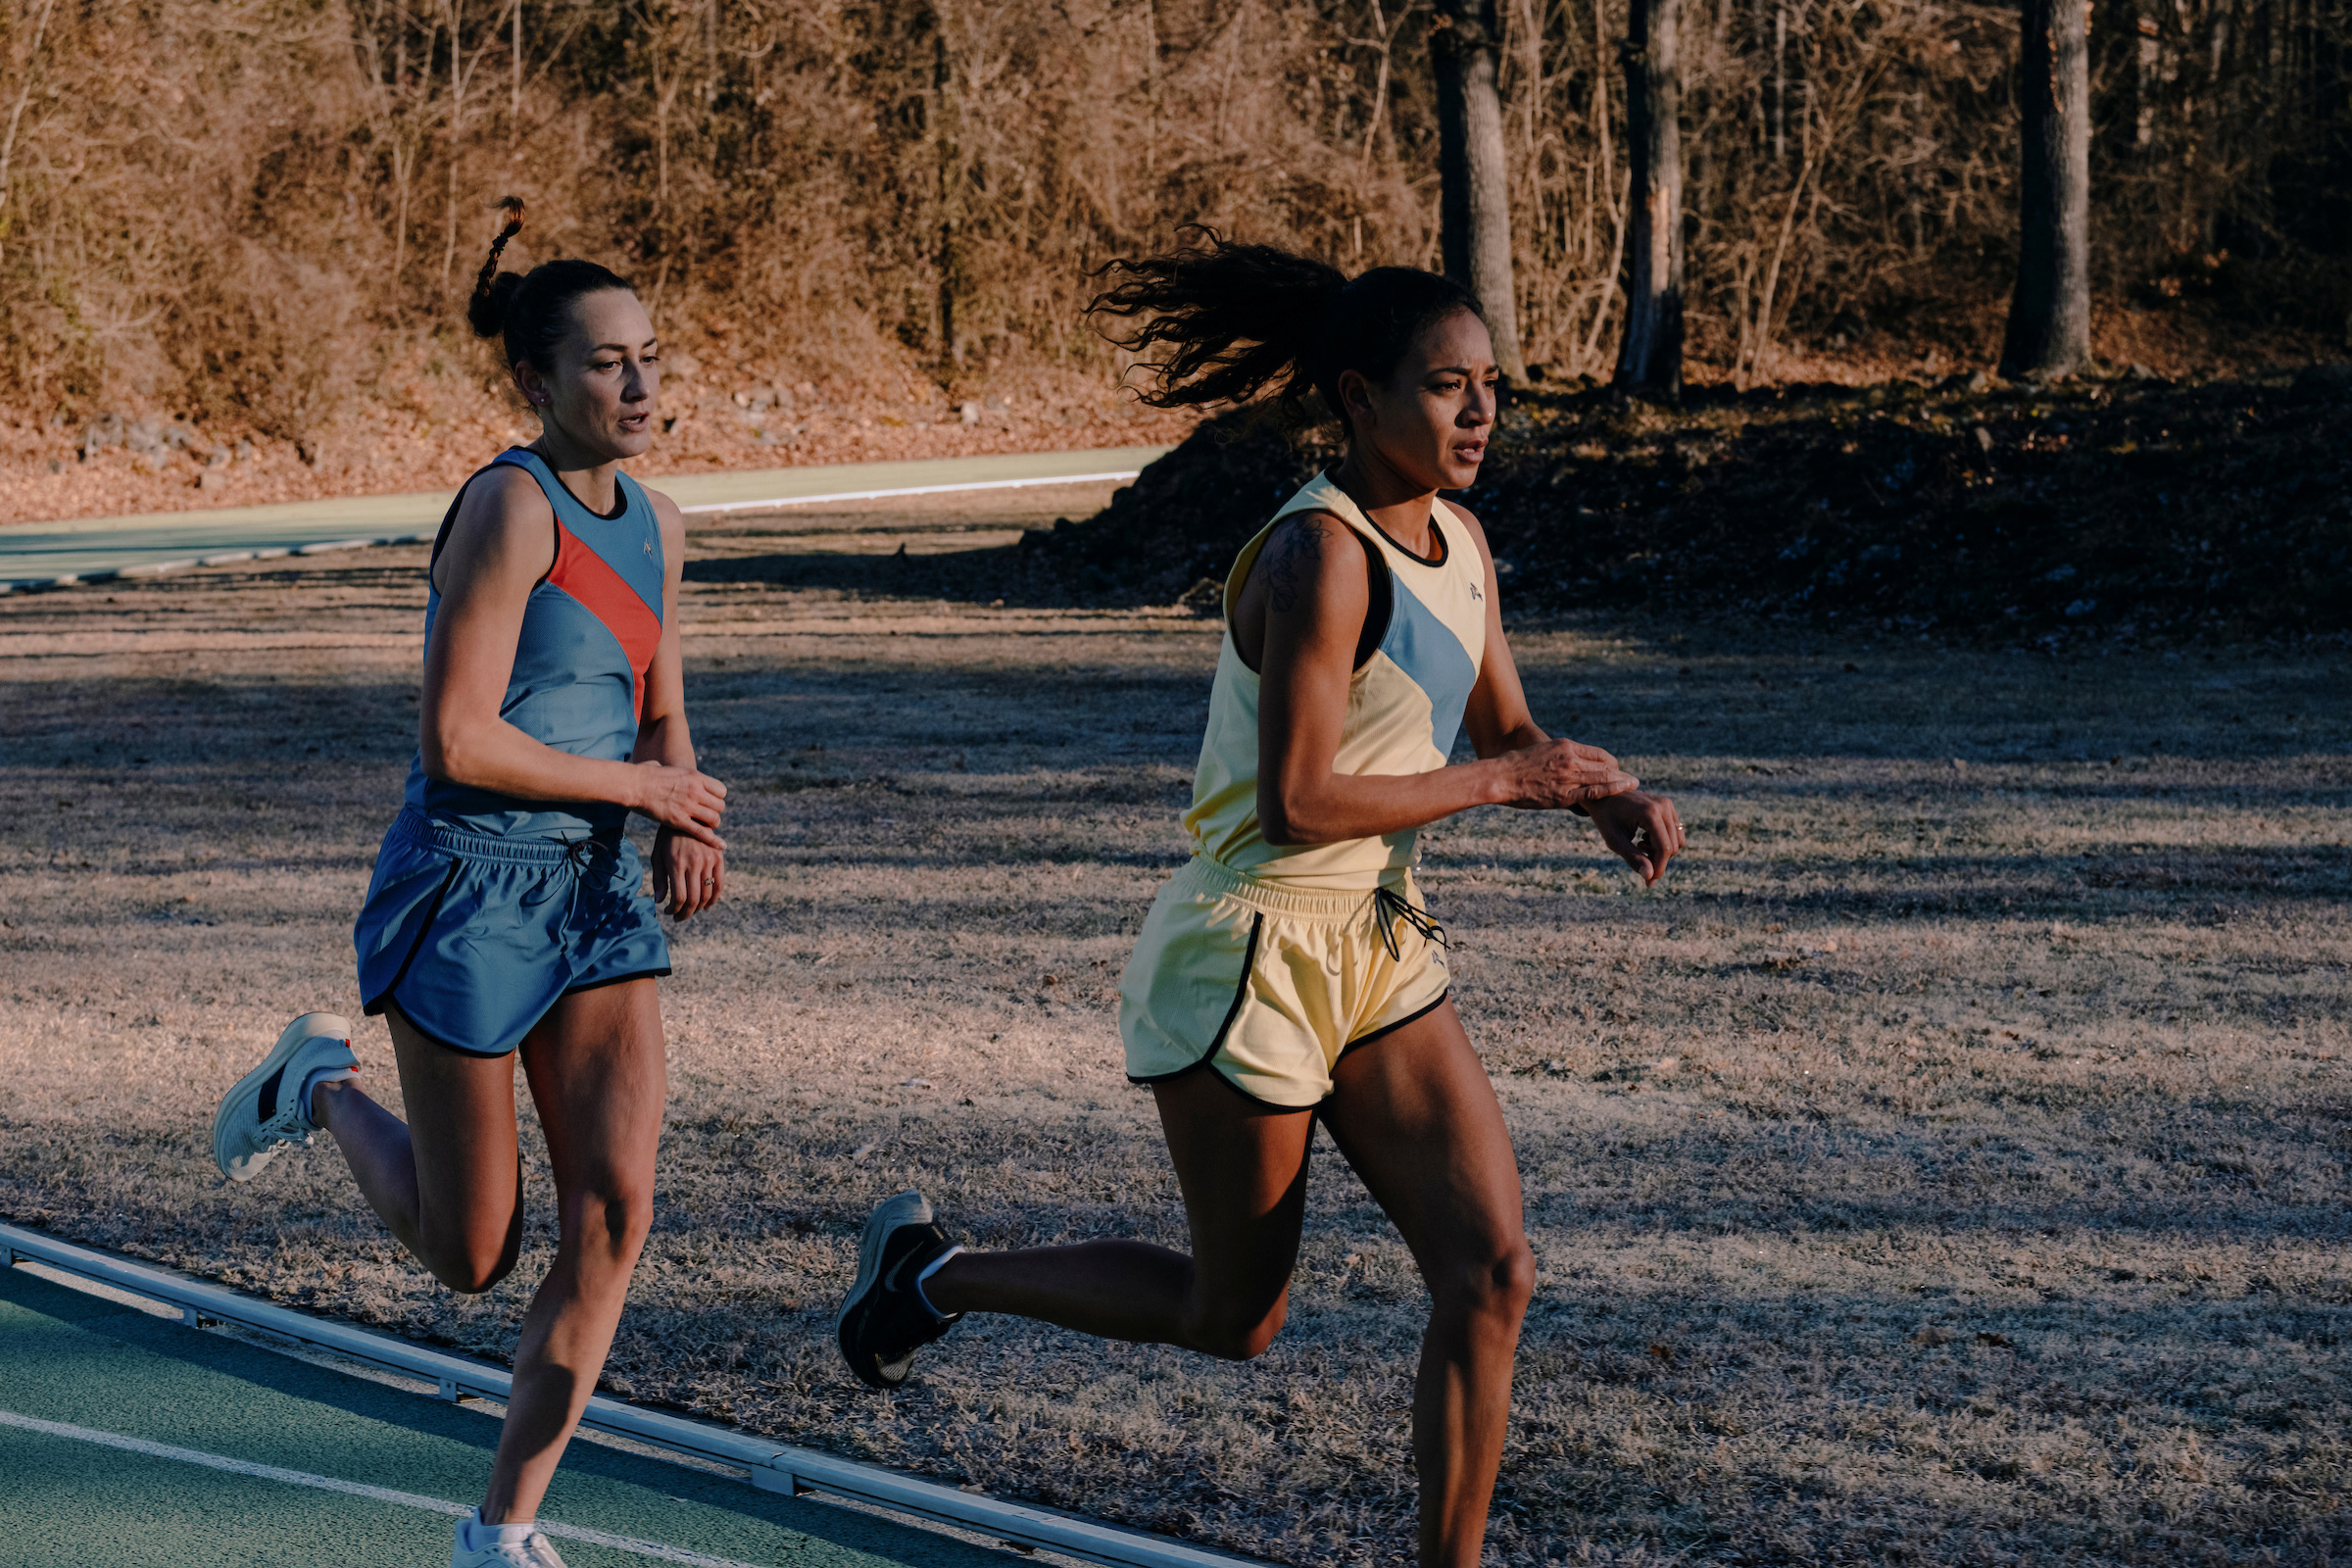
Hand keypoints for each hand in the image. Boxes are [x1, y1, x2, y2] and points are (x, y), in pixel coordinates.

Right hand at [632, 761, 726, 847]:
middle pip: (720, 806)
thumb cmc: (644, 774)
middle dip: (715, 812)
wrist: (633, 784)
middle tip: (706, 816)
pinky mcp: (678, 821)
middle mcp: (695, 791)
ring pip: (714, 819)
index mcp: (695, 776)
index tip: (710, 802)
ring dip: (712, 824)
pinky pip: (702, 832)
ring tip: (706, 826)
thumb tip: (659, 767)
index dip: (717, 798)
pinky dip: (713, 840)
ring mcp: (688, 806)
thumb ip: (669, 771)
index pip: (721, 790)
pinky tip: (721, 846)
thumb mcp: (665, 766)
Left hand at [652, 827, 724, 918]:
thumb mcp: (658, 856)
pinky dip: (714, 898)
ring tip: (690, 911)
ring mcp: (708, 861)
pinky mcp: (718, 858)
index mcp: (676, 864)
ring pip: (707, 894)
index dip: (674, 910)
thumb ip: (658, 879)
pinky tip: (707, 905)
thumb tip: (659, 902)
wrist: (688, 816)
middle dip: (685, 913)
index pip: (679, 897)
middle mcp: (694, 863)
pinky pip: (719, 884)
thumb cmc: (667, 838)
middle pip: (694, 899)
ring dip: (698, 908)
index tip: (668, 912)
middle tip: (678, 917)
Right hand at [1497, 738, 1639, 810]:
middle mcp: (1571, 759)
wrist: (1500, 777)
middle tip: (1633, 781)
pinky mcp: (1564, 794)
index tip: (1616, 769)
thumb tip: (1565, 764)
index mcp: (1565, 746)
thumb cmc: (1515, 765)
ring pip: (1604, 778)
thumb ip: (1557, 757)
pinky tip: (1621, 794)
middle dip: (1620, 773)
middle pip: (1605, 765)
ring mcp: (1569, 776)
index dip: (1610, 762)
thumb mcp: (1541, 752)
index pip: (1597, 753)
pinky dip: (1610, 793)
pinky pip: (1594, 793)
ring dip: (1621, 782)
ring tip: (1634, 786)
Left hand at [1588, 790, 1683, 885]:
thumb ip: (1633, 858)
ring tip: (1640, 844)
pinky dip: (1663, 841)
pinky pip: (1675, 833)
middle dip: (1658, 860)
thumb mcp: (1615, 840)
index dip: (1659, 868)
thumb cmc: (1606, 818)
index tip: (1649, 883)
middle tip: (1637, 855)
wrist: (1604, 795)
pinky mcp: (1668, 806)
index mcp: (1650, 813)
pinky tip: (1645, 837)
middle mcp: (1663, 806)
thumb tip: (1650, 877)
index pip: (1664, 848)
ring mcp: (1667, 805)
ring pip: (1677, 841)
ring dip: (1661, 851)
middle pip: (1673, 847)